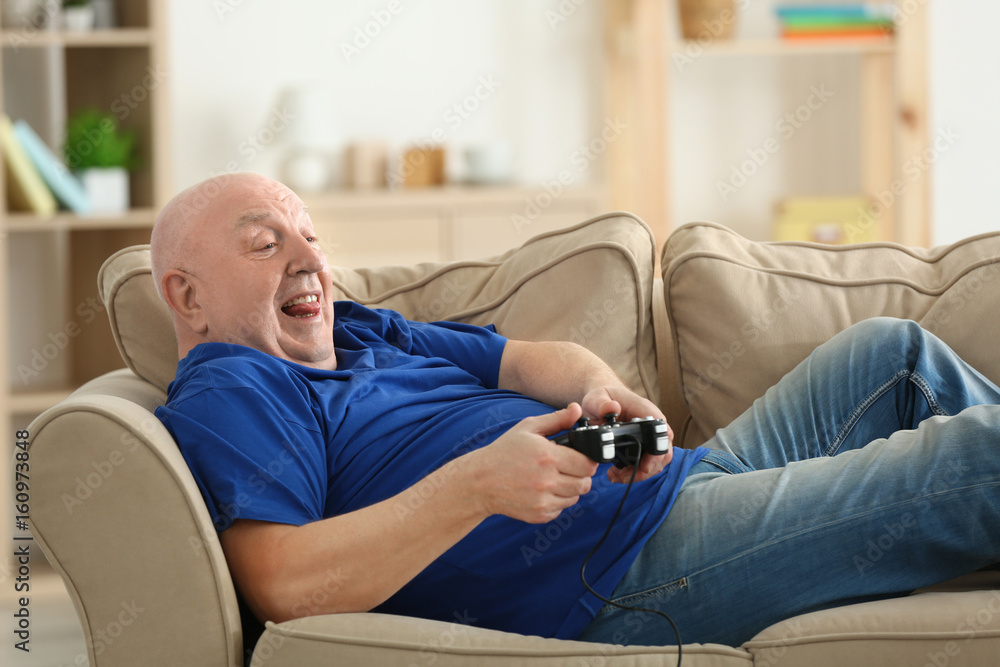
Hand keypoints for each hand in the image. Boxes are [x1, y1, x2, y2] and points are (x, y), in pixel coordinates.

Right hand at [468, 403, 598, 523]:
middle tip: (569, 469)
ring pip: (574, 498)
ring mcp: (543, 500)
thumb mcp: (528, 428)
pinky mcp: (538, 515)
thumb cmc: (504, 452)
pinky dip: (557, 502)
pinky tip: (543, 491)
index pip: (587, 465)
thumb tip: (577, 410)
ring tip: (554, 479)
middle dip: (581, 476)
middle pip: (585, 484)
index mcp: (548, 456)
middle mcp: (547, 481)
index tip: (581, 458)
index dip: (587, 461)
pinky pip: (560, 510)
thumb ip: (556, 419)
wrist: (480, 481)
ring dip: (570, 489)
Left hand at [581, 385, 673, 483]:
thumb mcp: (596, 398)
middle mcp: (653, 425)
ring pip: (657, 462)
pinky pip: (647, 463)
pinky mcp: (644, 445)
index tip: (642, 466)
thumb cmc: (602, 396)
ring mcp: (650, 436)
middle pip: (664, 453)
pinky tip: (617, 474)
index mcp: (646, 411)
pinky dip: (635, 472)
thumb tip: (612, 408)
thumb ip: (601, 403)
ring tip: (617, 477)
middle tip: (623, 477)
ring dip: (640, 474)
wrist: (601, 399)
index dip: (657, 453)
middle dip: (647, 470)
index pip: (663, 434)